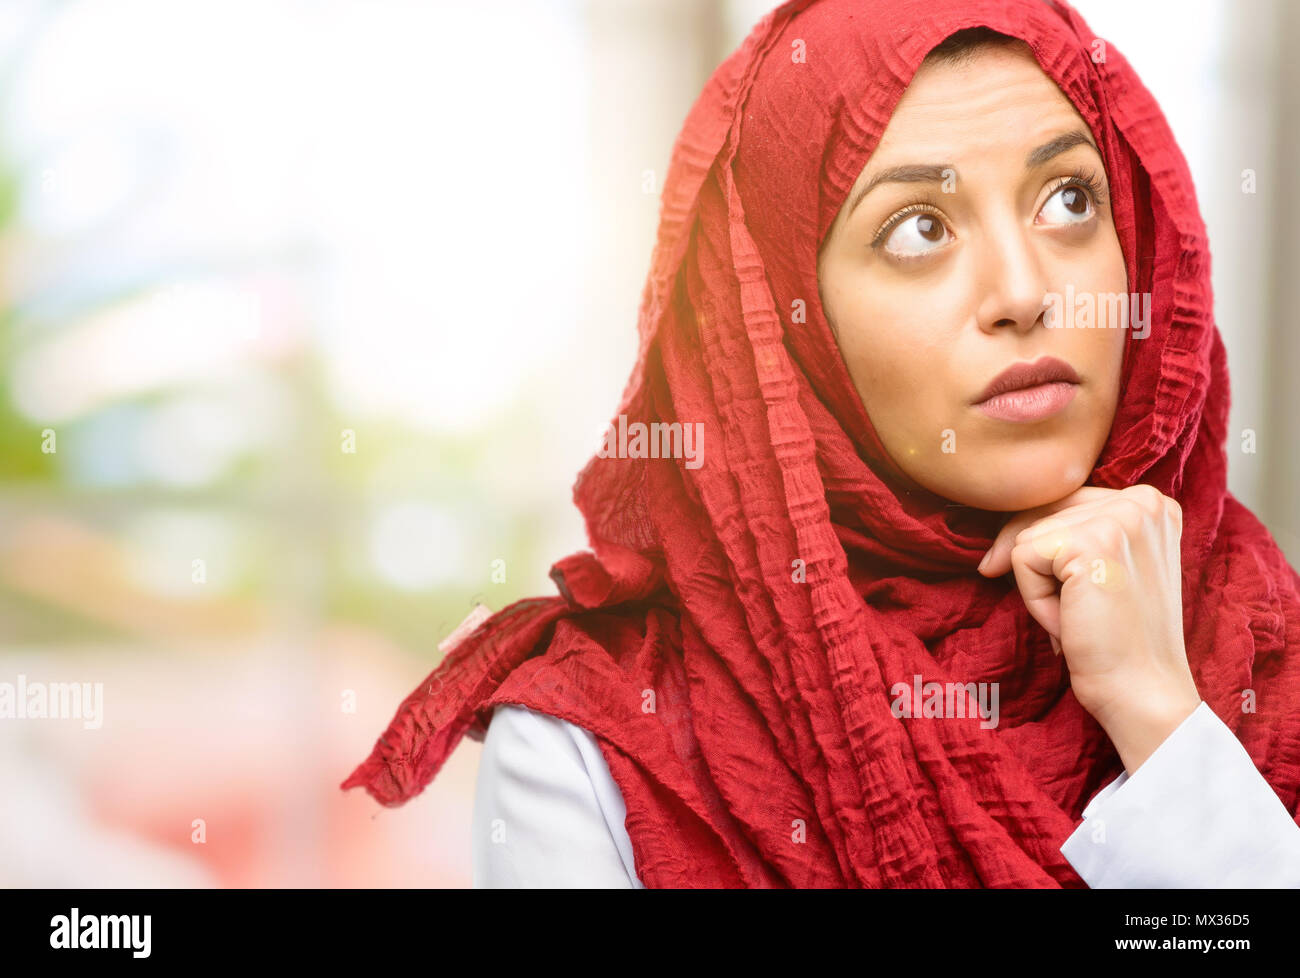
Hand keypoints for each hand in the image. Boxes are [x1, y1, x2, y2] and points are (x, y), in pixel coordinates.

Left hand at [978, 484, 1201, 773]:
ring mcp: (1120, 518)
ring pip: (1028, 538)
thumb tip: (999, 537)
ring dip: (1040, 588)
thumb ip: (1073, 533)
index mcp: (1150, 503)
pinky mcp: (1090, 543)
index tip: (1068, 593)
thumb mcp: (1104, 569)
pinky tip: (1072, 622)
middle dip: (1043, 572)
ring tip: (1083, 617)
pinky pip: (1022, 559)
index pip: (1062, 500)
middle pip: (1040, 514)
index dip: (1045, 549)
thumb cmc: (1117, 638)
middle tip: (1083, 614)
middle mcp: (1142, 501)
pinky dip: (1035, 599)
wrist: (1141, 692)